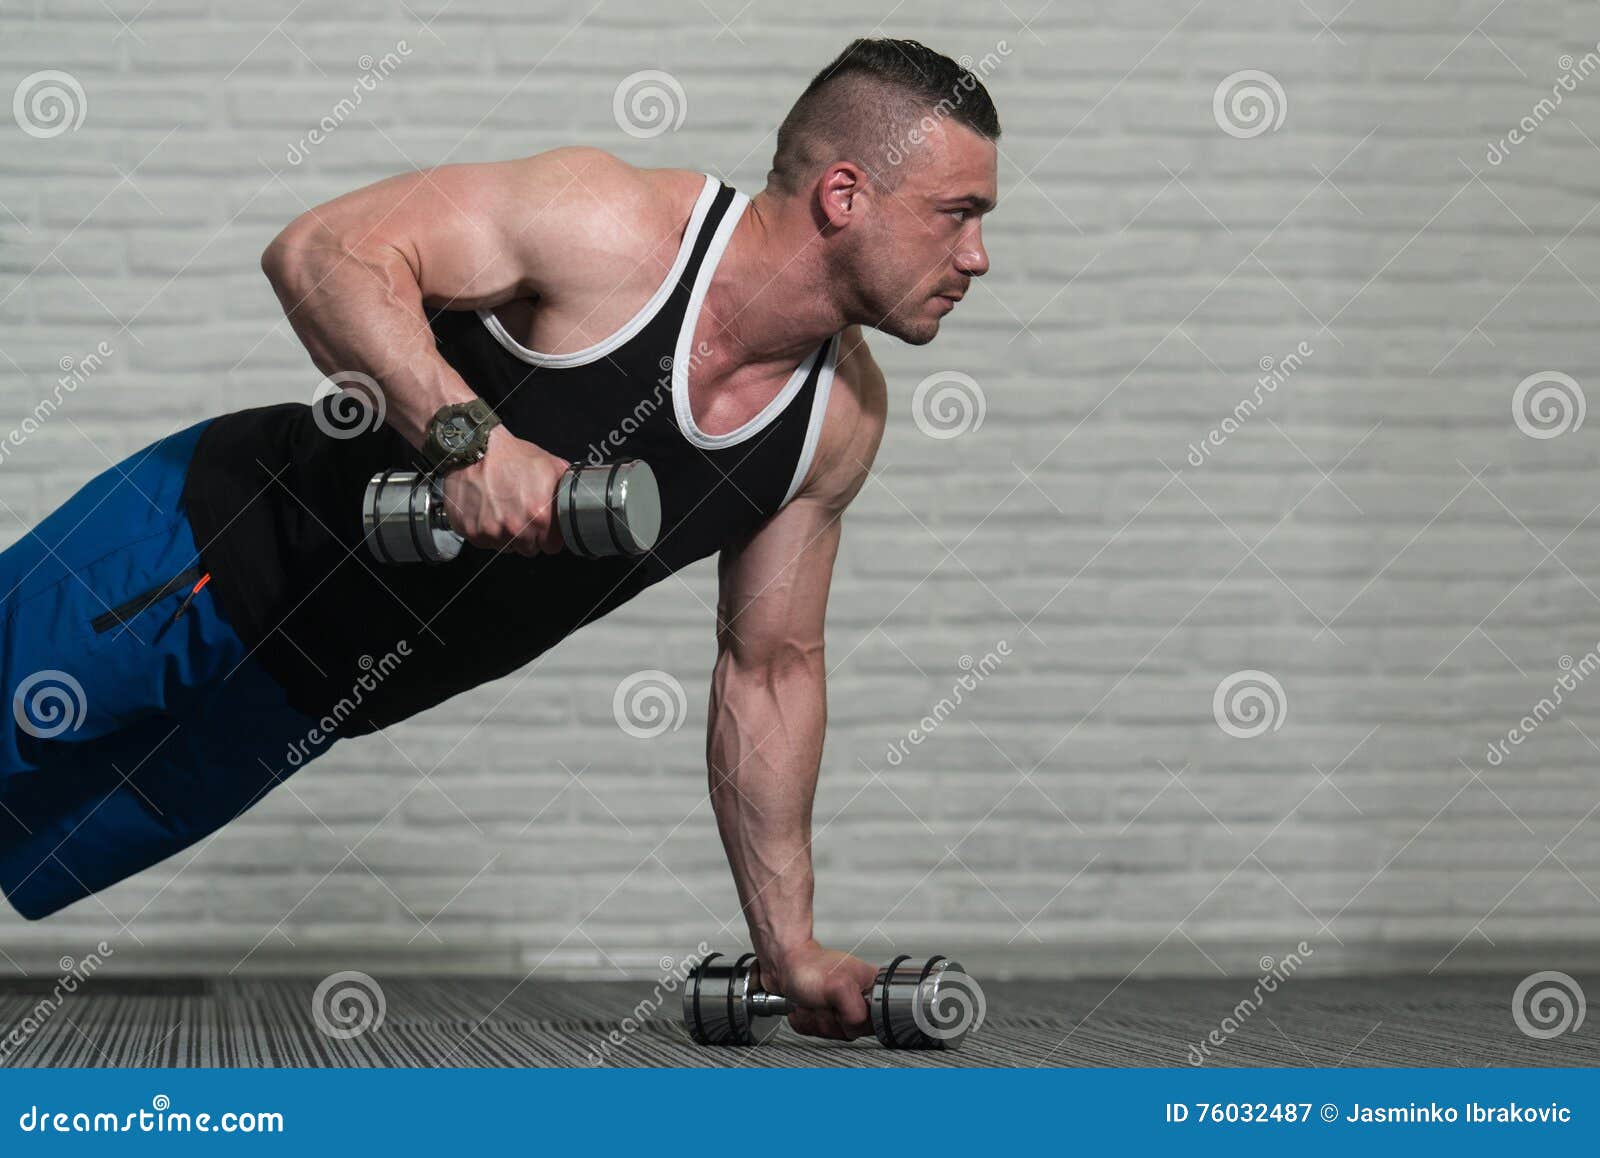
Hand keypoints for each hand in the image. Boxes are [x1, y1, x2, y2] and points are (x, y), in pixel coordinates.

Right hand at [439, 425, 568, 555]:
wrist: (475, 448)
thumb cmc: (511, 456)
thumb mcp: (551, 466)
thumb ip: (567, 490)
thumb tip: (584, 500)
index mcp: (540, 516)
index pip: (551, 547)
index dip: (549, 537)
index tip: (544, 528)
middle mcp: (516, 528)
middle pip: (528, 549)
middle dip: (528, 536)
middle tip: (521, 513)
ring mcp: (491, 532)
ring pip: (505, 547)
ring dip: (506, 535)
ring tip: (503, 509)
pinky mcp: (471, 531)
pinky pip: (483, 542)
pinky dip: (485, 531)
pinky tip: (487, 511)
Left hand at [759, 941, 878, 1041]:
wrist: (786, 964)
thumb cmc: (812, 966)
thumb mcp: (842, 986)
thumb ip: (857, 1013)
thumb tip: (857, 1026)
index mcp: (872, 989)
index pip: (873, 1023)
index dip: (853, 1017)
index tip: (841, 1001)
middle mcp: (859, 1001)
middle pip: (849, 1032)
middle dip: (829, 1018)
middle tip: (823, 998)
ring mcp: (841, 1012)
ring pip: (830, 1034)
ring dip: (814, 1017)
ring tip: (813, 999)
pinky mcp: (823, 1019)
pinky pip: (814, 1033)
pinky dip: (804, 1021)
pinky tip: (805, 1005)